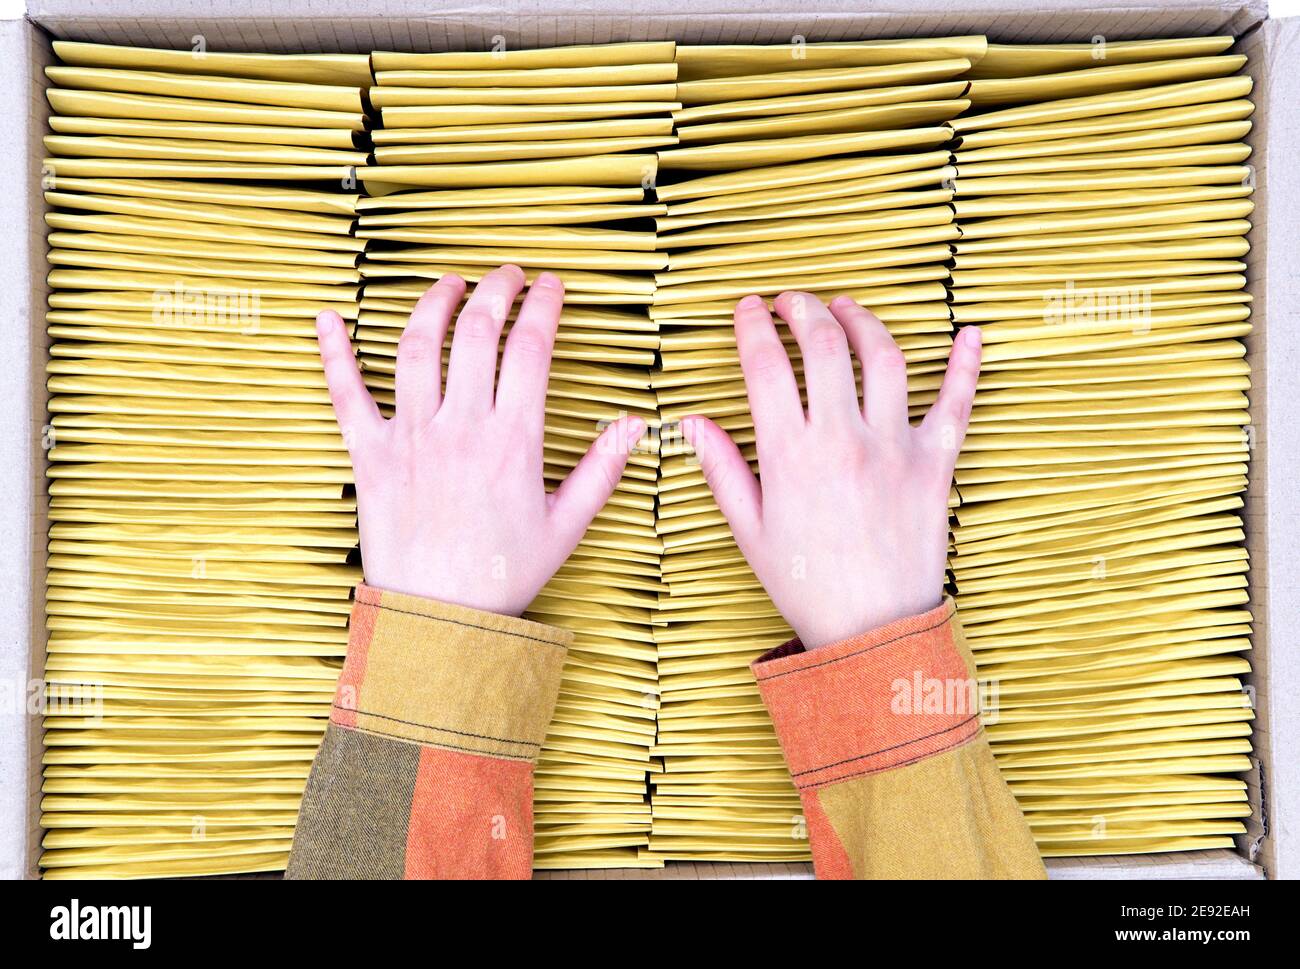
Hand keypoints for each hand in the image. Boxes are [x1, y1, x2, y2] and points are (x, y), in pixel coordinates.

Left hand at [315, 265, 644, 616]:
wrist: (437, 619)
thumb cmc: (502, 577)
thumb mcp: (566, 527)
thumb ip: (601, 471)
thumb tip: (634, 424)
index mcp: (512, 442)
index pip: (530, 349)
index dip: (543, 306)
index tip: (551, 288)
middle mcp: (459, 428)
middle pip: (475, 331)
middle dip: (496, 289)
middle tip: (507, 275)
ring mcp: (409, 436)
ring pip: (415, 346)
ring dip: (433, 303)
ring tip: (448, 284)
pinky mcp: (369, 455)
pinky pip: (346, 394)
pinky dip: (334, 353)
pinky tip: (329, 320)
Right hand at [681, 292, 980, 649]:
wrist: (872, 632)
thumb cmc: (807, 585)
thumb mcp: (750, 531)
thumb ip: (722, 470)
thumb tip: (693, 423)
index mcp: (790, 456)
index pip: (766, 366)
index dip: (753, 326)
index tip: (748, 309)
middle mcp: (843, 440)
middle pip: (824, 345)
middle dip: (803, 309)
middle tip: (792, 302)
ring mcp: (893, 448)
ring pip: (884, 357)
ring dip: (863, 321)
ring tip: (846, 309)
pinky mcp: (934, 464)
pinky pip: (956, 403)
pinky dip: (965, 365)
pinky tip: (969, 334)